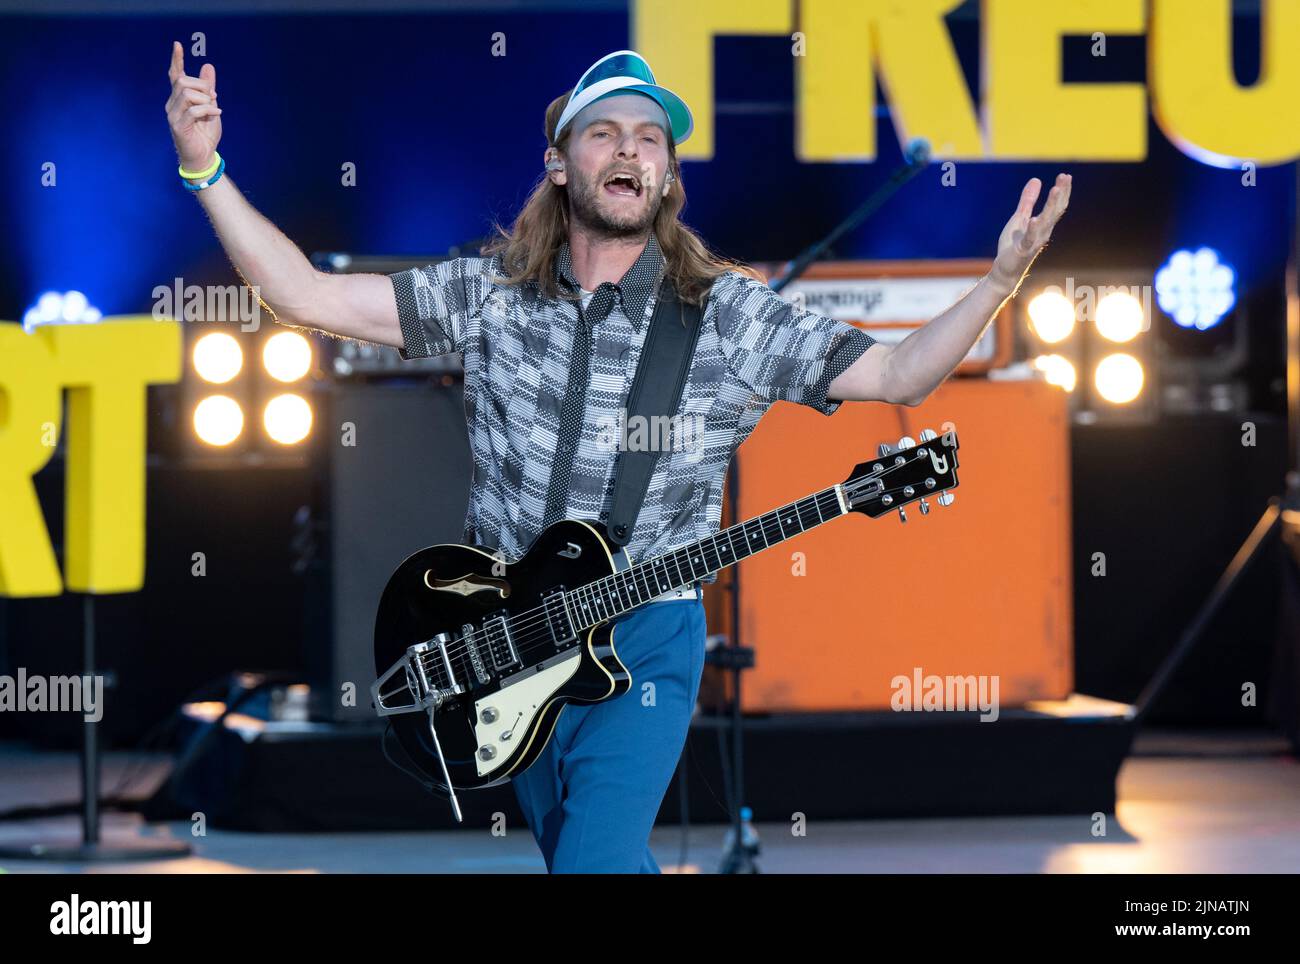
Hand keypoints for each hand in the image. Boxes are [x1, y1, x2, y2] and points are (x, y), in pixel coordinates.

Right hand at [166, 40, 222, 175]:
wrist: (203, 156)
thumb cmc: (205, 133)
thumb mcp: (211, 107)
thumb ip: (208, 89)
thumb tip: (207, 66)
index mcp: (179, 98)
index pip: (174, 75)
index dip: (176, 60)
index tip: (177, 44)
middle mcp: (172, 104)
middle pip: (182, 81)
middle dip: (202, 85)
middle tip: (214, 97)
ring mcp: (173, 115)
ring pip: (186, 93)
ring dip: (204, 98)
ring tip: (213, 108)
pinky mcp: (178, 126)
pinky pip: (193, 110)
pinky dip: (207, 110)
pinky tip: (216, 114)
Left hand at [990, 173, 1070, 290]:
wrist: (1005, 269)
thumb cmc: (1013, 244)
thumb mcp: (1019, 218)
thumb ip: (1028, 200)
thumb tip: (1036, 179)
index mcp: (1043, 224)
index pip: (1057, 205)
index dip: (1063, 191)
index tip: (1066, 175)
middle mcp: (1043, 232)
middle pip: (1055, 210)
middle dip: (1061, 193)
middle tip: (1065, 177)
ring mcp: (1034, 241)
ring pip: (1045, 221)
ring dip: (1051, 205)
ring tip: (1056, 189)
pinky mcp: (1022, 249)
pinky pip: (1028, 238)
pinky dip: (1032, 229)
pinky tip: (1034, 219)